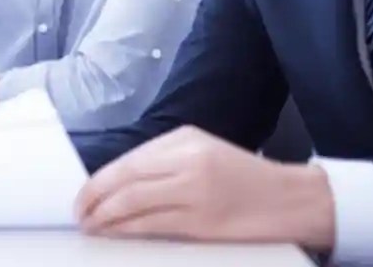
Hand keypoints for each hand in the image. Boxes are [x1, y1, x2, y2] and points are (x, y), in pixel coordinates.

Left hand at [74, 125, 334, 250]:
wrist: (293, 199)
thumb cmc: (247, 180)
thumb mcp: (205, 154)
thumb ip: (166, 163)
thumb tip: (118, 184)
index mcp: (185, 139)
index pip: (128, 160)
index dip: (99, 180)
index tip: (83, 195)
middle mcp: (187, 159)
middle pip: (125, 178)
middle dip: (94, 198)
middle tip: (79, 214)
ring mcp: (195, 189)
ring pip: (133, 202)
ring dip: (104, 217)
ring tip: (90, 226)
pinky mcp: (202, 220)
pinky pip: (151, 224)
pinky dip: (125, 229)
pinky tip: (113, 233)